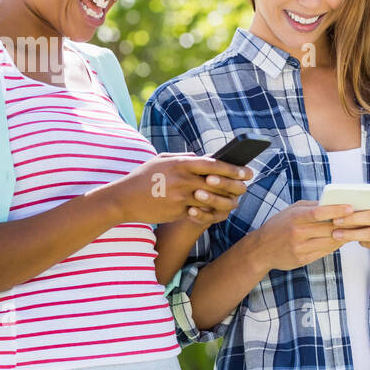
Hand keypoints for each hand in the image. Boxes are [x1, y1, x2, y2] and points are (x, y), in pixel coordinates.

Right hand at [108, 153, 251, 224]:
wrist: (123, 200)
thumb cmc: (142, 178)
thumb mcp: (161, 161)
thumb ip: (183, 157)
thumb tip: (204, 156)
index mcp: (179, 164)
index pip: (213, 164)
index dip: (232, 168)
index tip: (246, 170)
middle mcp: (182, 180)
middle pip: (217, 183)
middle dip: (234, 186)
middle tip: (246, 186)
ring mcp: (180, 197)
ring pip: (211, 200)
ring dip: (224, 200)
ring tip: (233, 199)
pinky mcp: (178, 212)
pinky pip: (200, 213)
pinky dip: (209, 211)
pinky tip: (216, 210)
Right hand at [251, 200, 355, 271]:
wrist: (261, 249)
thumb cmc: (279, 225)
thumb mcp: (291, 210)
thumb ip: (311, 207)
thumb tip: (334, 203)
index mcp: (295, 217)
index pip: (319, 212)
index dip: (337, 210)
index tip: (352, 207)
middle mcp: (297, 233)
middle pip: (328, 228)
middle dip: (347, 224)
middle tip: (362, 219)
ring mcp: (300, 248)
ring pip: (329, 242)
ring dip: (344, 236)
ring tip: (356, 229)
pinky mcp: (302, 260)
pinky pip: (324, 252)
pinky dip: (335, 246)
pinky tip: (342, 240)